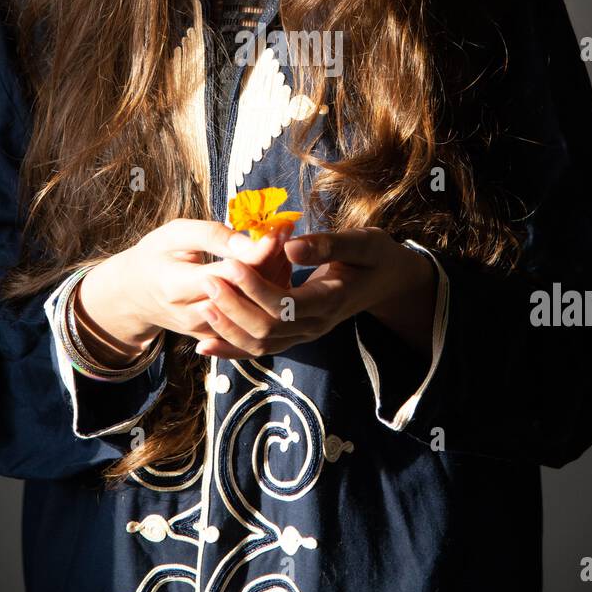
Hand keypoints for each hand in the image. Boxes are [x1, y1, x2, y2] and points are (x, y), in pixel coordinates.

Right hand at [75, 217, 297, 356]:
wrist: (135, 295)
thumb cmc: (155, 256)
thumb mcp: (174, 235)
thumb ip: (211, 236)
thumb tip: (250, 243)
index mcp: (176, 286)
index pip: (229, 274)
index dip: (259, 254)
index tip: (279, 232)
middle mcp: (192, 316)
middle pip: (245, 296)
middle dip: (273, 266)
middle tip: (288, 237)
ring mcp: (205, 331)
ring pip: (252, 312)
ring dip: (274, 281)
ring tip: (286, 251)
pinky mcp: (215, 337)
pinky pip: (250, 320)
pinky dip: (266, 296)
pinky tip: (276, 271)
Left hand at [195, 227, 437, 359]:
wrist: (389, 281)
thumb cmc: (375, 256)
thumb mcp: (361, 242)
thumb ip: (327, 244)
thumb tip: (289, 245)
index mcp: (329, 301)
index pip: (284, 305)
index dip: (254, 289)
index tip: (230, 264)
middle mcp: (315, 326)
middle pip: (267, 331)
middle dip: (234, 308)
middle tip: (208, 280)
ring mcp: (305, 334)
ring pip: (260, 346)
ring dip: (228, 329)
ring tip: (202, 304)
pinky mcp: (296, 335)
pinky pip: (260, 349)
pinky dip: (232, 348)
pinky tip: (203, 344)